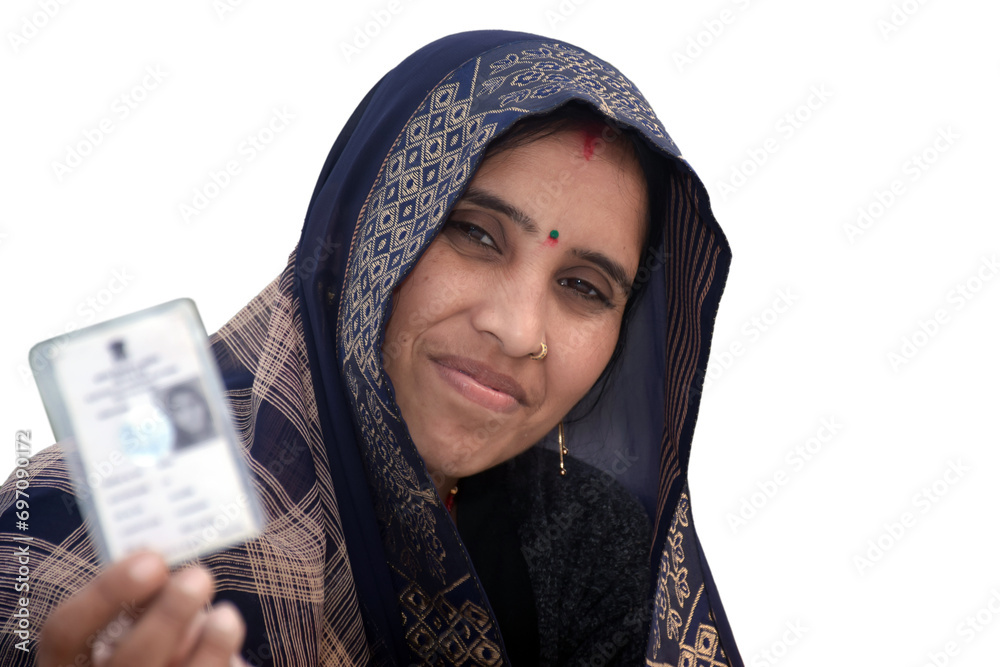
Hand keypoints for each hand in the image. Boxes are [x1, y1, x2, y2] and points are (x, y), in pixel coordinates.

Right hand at [37, 550, 245, 666]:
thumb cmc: (147, 630)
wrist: (164, 662)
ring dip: (209, 645)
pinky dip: (221, 657)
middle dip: (169, 615)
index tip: (153, 560)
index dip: (106, 593)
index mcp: (68, 659)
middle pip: (130, 659)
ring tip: (225, 616)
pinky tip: (227, 634)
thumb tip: (172, 567)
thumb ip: (142, 599)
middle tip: (199, 577)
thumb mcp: (130, 616)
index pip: (66, 630)